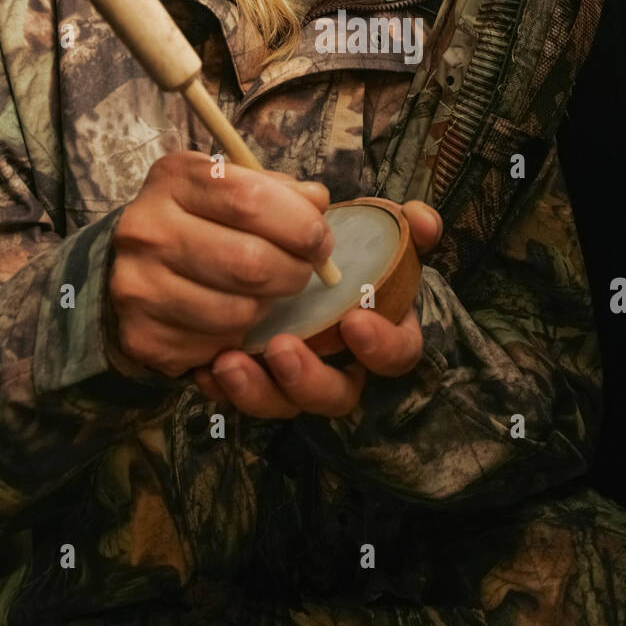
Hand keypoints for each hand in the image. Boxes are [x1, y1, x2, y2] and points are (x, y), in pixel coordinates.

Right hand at [107, 151, 334, 377]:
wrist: (132, 267)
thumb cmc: (198, 221)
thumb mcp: (232, 188)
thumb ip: (278, 190)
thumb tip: (316, 202)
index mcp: (174, 179)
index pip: (250, 199)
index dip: (300, 223)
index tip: (318, 239)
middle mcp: (147, 229)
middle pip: (249, 261)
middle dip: (294, 271)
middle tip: (301, 271)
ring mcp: (138, 286)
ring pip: (238, 310)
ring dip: (267, 306)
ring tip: (262, 292)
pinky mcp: (143, 335)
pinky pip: (217, 346)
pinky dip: (237, 337)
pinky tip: (228, 316)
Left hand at [193, 201, 442, 417]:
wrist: (286, 252)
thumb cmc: (341, 248)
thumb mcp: (373, 229)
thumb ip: (404, 224)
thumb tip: (423, 221)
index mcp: (380, 332)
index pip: (397, 355)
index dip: (382, 346)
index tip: (356, 321)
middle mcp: (340, 366)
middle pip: (336, 396)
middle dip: (309, 379)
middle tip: (282, 348)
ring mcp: (294, 378)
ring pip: (282, 404)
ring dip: (257, 391)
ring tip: (228, 362)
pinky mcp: (254, 378)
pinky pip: (237, 398)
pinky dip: (220, 389)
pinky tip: (202, 369)